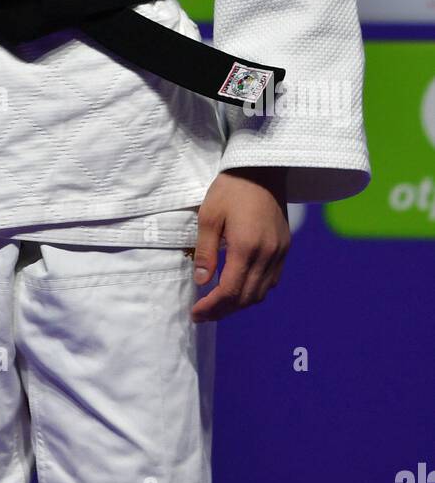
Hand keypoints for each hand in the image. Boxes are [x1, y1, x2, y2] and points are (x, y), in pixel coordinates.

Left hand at [189, 168, 290, 322]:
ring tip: (219, 304)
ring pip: (261, 293)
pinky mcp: (286, 247)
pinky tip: (240, 287)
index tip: (196, 314)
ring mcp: (280, 252)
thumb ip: (206, 251)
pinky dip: (255, 290)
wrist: (262, 168)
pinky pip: (272, 280)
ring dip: (240, 303)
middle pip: (246, 298)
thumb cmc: (230, 188)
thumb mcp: (209, 215)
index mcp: (246, 247)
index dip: (212, 307)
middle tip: (203, 314)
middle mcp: (267, 255)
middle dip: (223, 310)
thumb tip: (202, 282)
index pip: (230, 291)